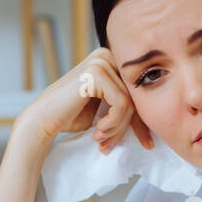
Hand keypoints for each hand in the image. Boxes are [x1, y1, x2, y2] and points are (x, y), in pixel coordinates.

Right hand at [19, 47, 153, 152]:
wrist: (43, 119)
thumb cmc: (72, 115)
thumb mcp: (106, 107)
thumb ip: (126, 103)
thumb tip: (158, 115)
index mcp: (112, 60)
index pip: (138, 92)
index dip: (142, 120)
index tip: (146, 144)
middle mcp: (107, 55)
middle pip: (137, 97)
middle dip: (129, 127)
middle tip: (112, 146)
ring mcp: (101, 62)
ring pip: (130, 103)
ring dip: (118, 129)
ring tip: (103, 142)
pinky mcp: (96, 73)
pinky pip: (121, 104)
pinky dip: (113, 123)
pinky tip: (98, 132)